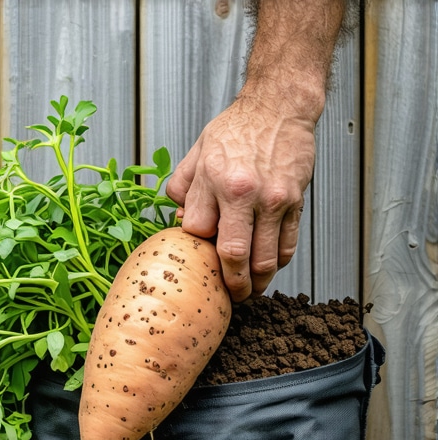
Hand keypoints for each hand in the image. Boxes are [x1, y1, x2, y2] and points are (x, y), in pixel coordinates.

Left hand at [166, 95, 315, 301]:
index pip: (199, 232)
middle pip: (235, 257)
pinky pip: (288, 246)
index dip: (197, 248)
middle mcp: (248, 195)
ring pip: (266, 259)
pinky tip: (269, 267)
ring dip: (257, 283)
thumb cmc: (237, 130)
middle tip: (230, 296)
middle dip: (231, 284)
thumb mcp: (198, 152)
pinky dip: (277, 264)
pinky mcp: (296, 204)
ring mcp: (275, 201)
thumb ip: (182, 188)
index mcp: (218, 182)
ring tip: (250, 290)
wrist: (279, 109)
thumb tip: (178, 221)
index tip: (200, 256)